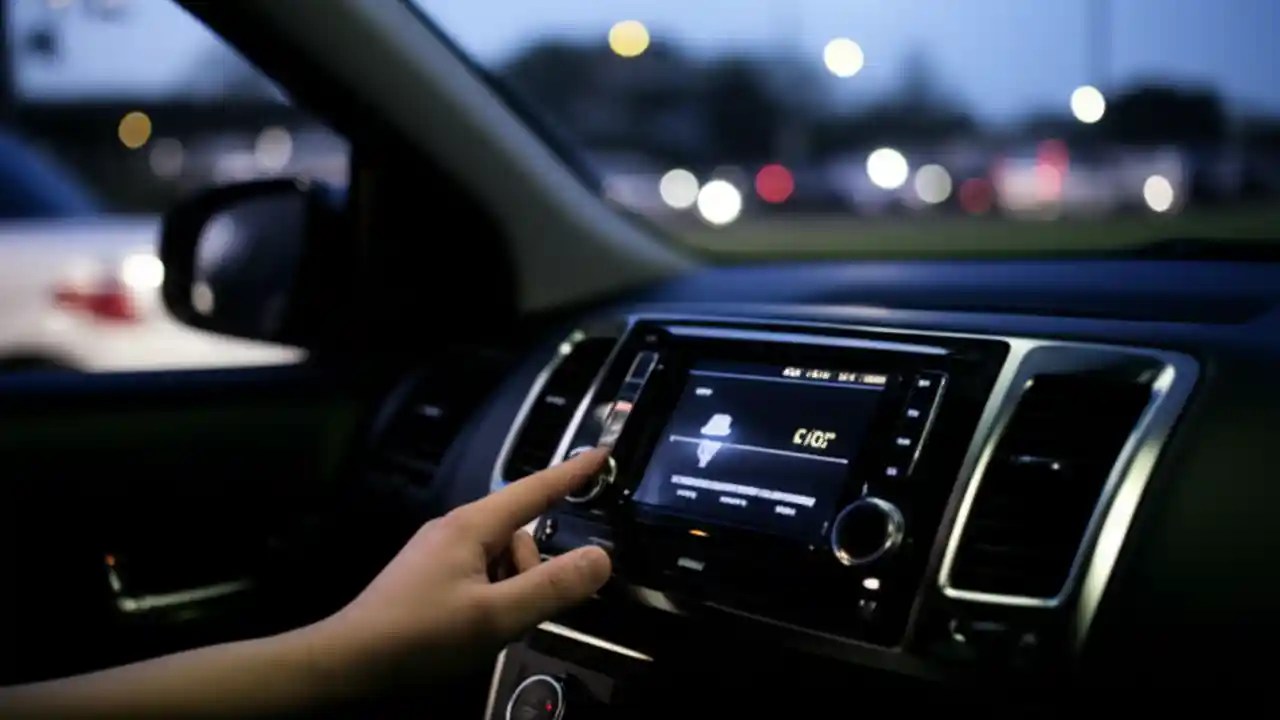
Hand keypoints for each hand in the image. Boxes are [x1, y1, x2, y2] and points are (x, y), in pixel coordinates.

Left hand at [305, 449, 612, 695]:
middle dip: (531, 573)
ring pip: (502, 562)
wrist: (348, 664)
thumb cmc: (420, 635)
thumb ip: (551, 587)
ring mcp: (440, 553)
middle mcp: (455, 529)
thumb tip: (603, 557)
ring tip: (487, 628)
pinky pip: (481, 576)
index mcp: (471, 526)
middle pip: (521, 536)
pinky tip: (472, 629)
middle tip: (512, 615)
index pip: (535, 490)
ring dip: (510, 593)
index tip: (603, 455)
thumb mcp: (494, 617)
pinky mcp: (430, 577)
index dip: (572, 474)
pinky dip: (490, 600)